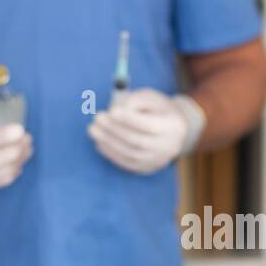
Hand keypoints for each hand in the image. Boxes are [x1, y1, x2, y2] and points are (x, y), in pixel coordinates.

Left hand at [87, 89, 203, 174]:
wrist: (173, 129)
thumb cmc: (158, 108)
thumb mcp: (150, 97)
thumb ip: (135, 101)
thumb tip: (115, 111)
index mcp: (173, 125)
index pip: (149, 125)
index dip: (129, 118)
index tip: (111, 110)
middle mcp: (168, 146)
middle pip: (137, 140)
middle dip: (114, 129)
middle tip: (97, 118)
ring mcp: (158, 160)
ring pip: (130, 153)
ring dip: (108, 141)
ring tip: (93, 129)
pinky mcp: (147, 167)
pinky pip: (127, 162)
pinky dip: (111, 153)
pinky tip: (99, 142)